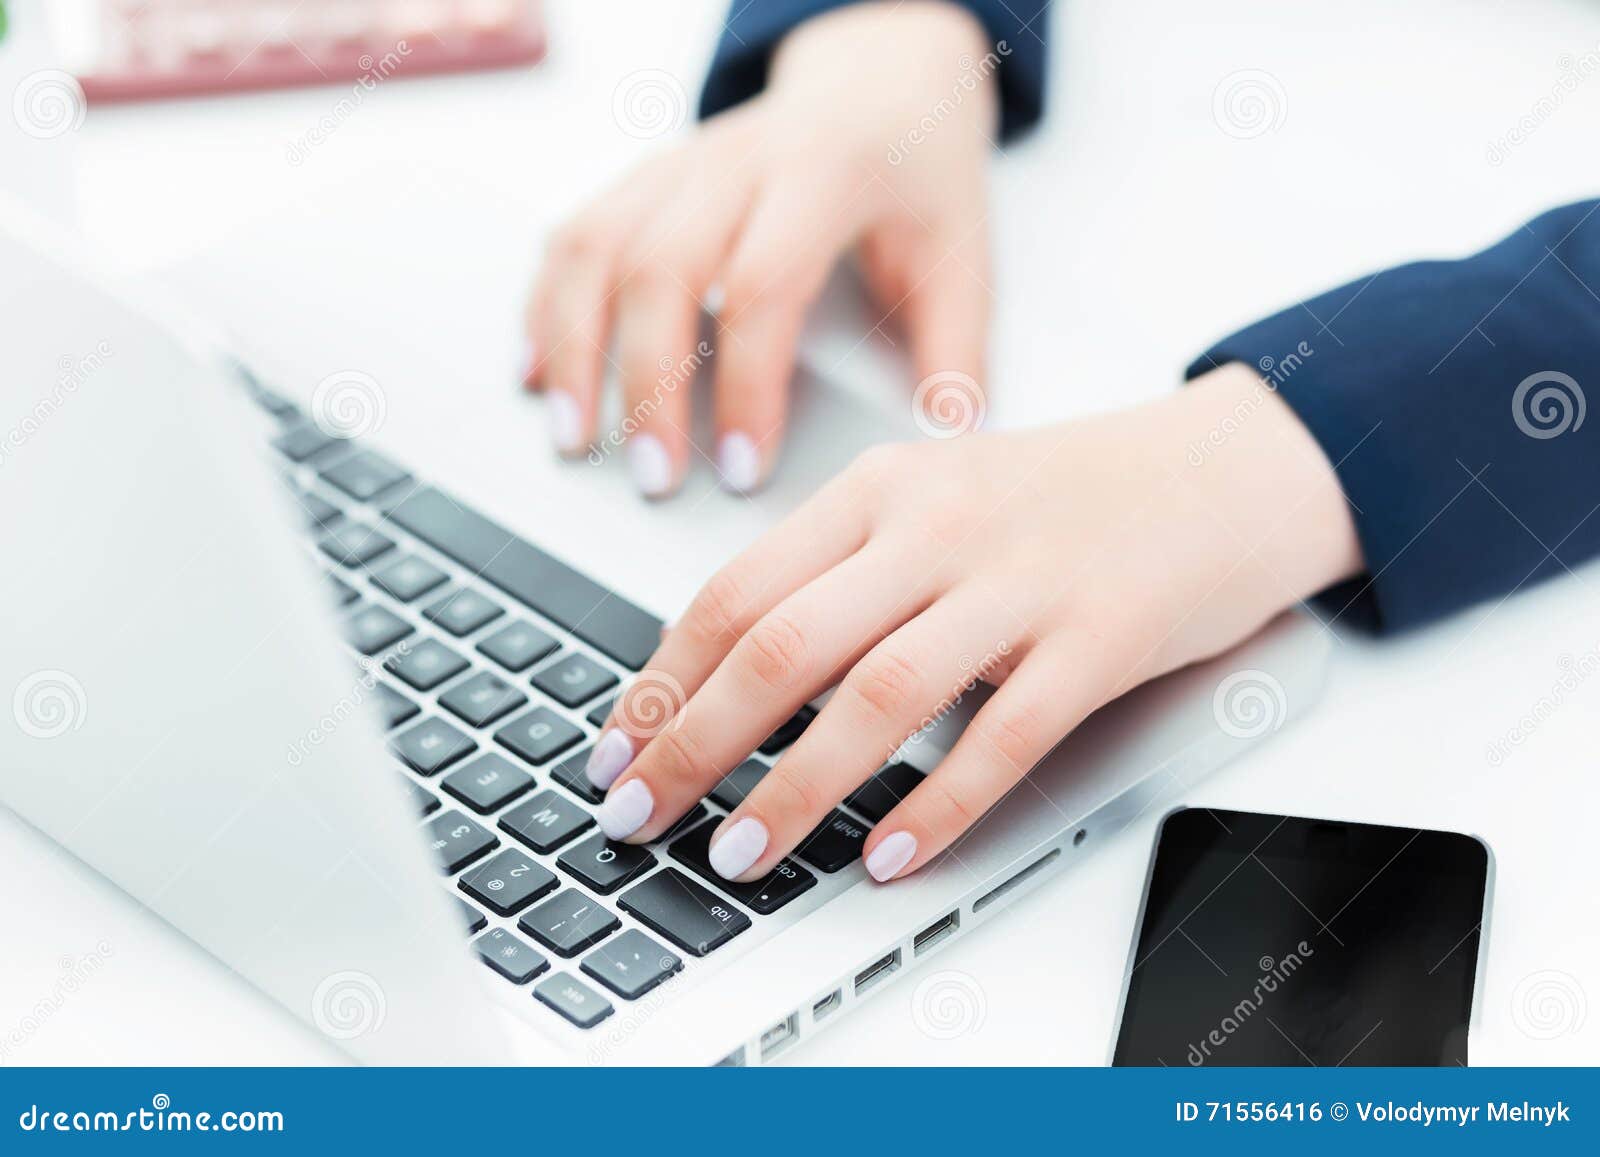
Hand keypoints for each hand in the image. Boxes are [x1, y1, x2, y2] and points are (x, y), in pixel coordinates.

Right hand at [522, 2, 997, 495]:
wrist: (880, 82)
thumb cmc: (918, 174)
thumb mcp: (963, 252)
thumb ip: (956, 347)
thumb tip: (946, 438)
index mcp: (824, 175)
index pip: (764, 285)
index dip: (746, 385)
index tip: (744, 468)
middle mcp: (739, 161)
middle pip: (660, 267)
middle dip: (646, 383)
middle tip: (654, 475)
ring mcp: (681, 164)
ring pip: (596, 245)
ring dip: (572, 347)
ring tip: (572, 436)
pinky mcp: (646, 177)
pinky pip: (575, 234)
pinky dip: (546, 306)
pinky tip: (537, 371)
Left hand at [583, 365, 1363, 881]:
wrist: (1220, 468)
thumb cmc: (1064, 498)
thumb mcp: (934, 502)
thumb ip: (842, 571)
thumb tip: (730, 677)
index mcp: (880, 489)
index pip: (739, 588)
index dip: (664, 678)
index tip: (617, 748)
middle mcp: (936, 527)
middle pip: (785, 642)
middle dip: (693, 741)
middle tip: (638, 814)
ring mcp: (1019, 583)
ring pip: (880, 694)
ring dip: (795, 787)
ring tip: (739, 854)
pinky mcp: (1098, 639)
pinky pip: (1003, 736)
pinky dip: (938, 805)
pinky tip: (887, 855)